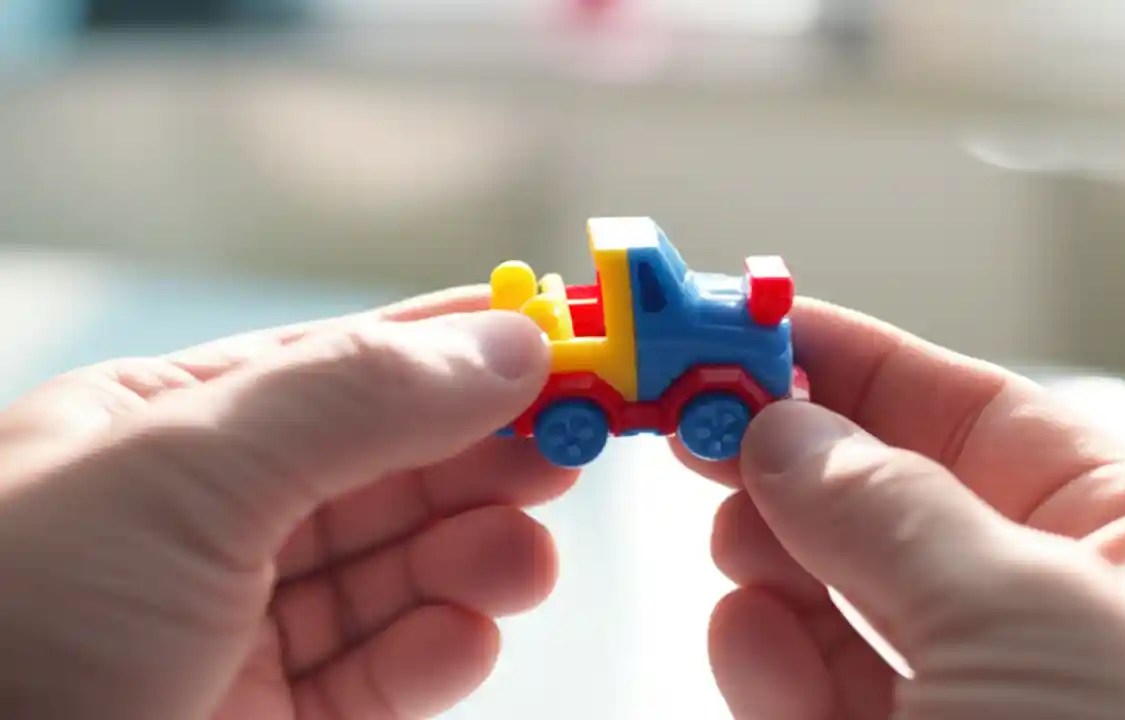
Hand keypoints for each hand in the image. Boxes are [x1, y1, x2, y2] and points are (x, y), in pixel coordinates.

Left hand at [0, 288, 574, 719]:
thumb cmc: (13, 625)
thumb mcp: (182, 473)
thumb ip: (353, 399)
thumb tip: (509, 340)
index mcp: (169, 428)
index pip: (346, 365)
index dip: (458, 345)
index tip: (566, 338)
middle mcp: (210, 520)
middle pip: (389, 467)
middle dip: (485, 452)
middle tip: (578, 441)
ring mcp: (243, 626)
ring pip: (399, 571)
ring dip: (476, 555)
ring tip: (523, 557)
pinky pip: (383, 672)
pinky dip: (440, 652)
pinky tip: (468, 634)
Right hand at [674, 299, 1124, 718]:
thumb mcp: (1026, 611)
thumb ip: (886, 506)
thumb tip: (784, 423)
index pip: (967, 410)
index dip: (854, 359)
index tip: (743, 323)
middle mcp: (1047, 614)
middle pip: (887, 496)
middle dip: (795, 452)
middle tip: (697, 412)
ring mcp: (967, 704)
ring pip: (838, 592)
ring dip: (774, 547)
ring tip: (728, 518)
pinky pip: (813, 688)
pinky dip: (767, 650)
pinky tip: (747, 626)